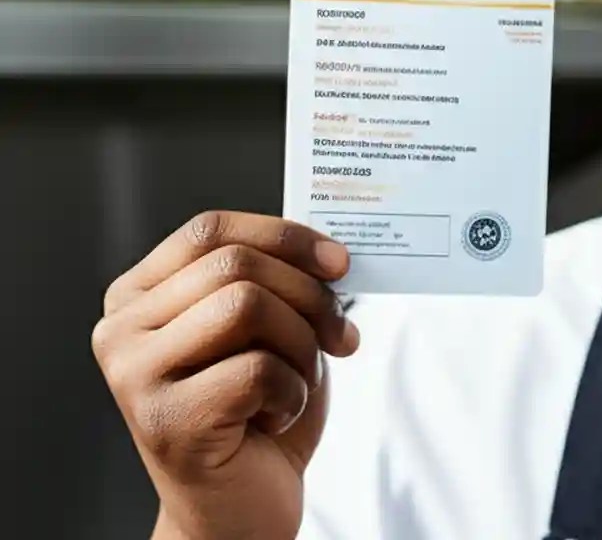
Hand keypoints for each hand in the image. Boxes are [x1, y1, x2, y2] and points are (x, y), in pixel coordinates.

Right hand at [92, 211, 359, 539]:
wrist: (240, 509)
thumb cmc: (257, 416)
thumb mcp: (268, 332)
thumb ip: (278, 283)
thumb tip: (330, 250)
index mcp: (140, 296)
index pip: (210, 230)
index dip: (285, 236)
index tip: (339, 262)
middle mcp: (122, 330)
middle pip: (235, 265)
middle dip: (309, 296)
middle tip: (340, 336)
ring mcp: (134, 376)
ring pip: (247, 306)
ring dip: (301, 345)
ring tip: (298, 381)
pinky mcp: (166, 421)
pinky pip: (257, 369)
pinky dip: (292, 392)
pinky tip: (276, 417)